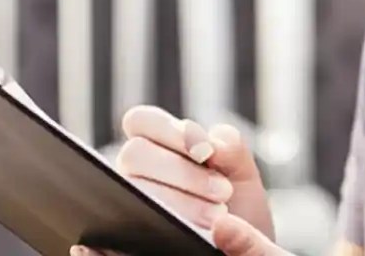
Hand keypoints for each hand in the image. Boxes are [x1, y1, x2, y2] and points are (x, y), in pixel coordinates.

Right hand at [70, 105, 276, 254]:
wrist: (239, 246)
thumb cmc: (235, 204)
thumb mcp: (241, 172)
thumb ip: (231, 148)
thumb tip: (213, 142)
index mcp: (157, 142)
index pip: (140, 121)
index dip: (169, 131)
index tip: (205, 152)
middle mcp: (136, 169)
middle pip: (135, 153)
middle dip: (183, 172)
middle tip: (223, 192)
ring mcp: (128, 199)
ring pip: (135, 189)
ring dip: (180, 202)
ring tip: (217, 216)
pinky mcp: (126, 233)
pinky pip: (123, 226)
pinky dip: (158, 224)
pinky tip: (189, 231)